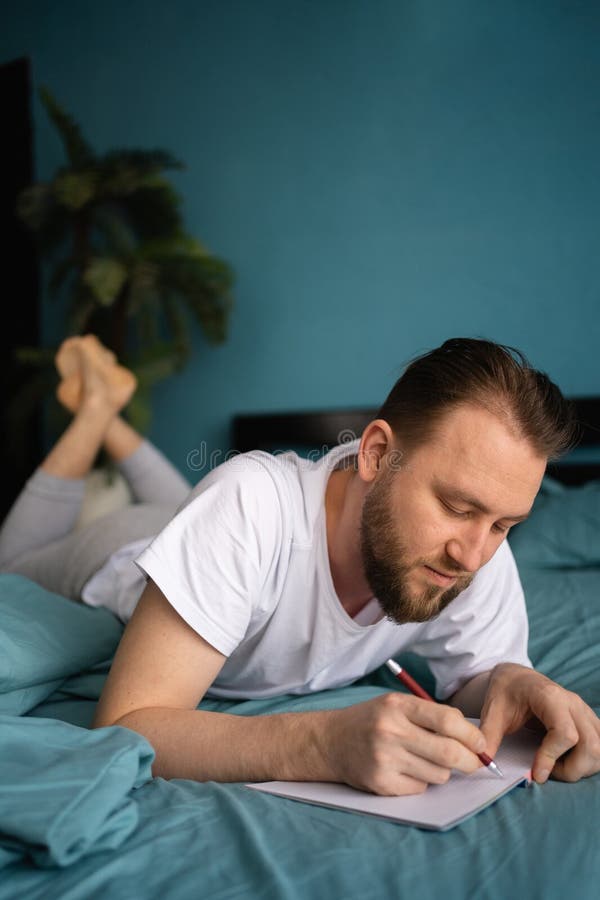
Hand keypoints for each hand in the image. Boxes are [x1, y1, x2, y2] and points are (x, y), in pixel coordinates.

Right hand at [321, 692, 486, 795]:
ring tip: (426, 760)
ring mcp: (384, 759)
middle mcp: (390, 731)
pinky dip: (422, 782)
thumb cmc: (371, 720)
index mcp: (397, 705)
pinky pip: (420, 788)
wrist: (330, 741)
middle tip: (475, 763)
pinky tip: (407, 770)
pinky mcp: (380, 783)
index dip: (472, 735)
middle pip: (448, 753)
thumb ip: (431, 716)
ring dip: (442, 771)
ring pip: (438, 774)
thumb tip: (473, 737)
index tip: (481, 743)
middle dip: (470, 761)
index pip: (447, 721)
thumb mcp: (396, 705)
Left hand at [479, 663, 599, 783]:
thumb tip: (483, 763)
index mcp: (550, 697)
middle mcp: (573, 704)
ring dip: (582, 767)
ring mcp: (585, 712)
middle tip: (545, 773)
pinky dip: (589, 761)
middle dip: (571, 770)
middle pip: (590, 746)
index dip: (552, 758)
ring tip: (555, 767)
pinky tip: (567, 761)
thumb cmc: (506, 691)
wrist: (517, 678)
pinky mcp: (590, 721)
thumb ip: (488, 736)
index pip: (565, 734)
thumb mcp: (492, 710)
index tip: (536, 774)